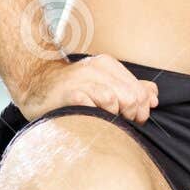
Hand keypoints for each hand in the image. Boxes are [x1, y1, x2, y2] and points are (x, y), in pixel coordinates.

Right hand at [18, 55, 159, 123]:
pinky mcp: (69, 94)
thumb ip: (131, 87)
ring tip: (104, 121)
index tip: (133, 119)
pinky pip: (91, 106)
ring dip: (113, 118)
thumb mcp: (103, 83)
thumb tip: (154, 96)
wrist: (35, 85)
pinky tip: (90, 119)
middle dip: (131, 116)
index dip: (142, 110)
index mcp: (108, 65)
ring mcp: (82, 80)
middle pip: (130, 97)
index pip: (140, 91)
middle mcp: (96, 69)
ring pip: (113, 100)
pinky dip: (96, 117)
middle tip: (121, 123)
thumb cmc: (73, 88)